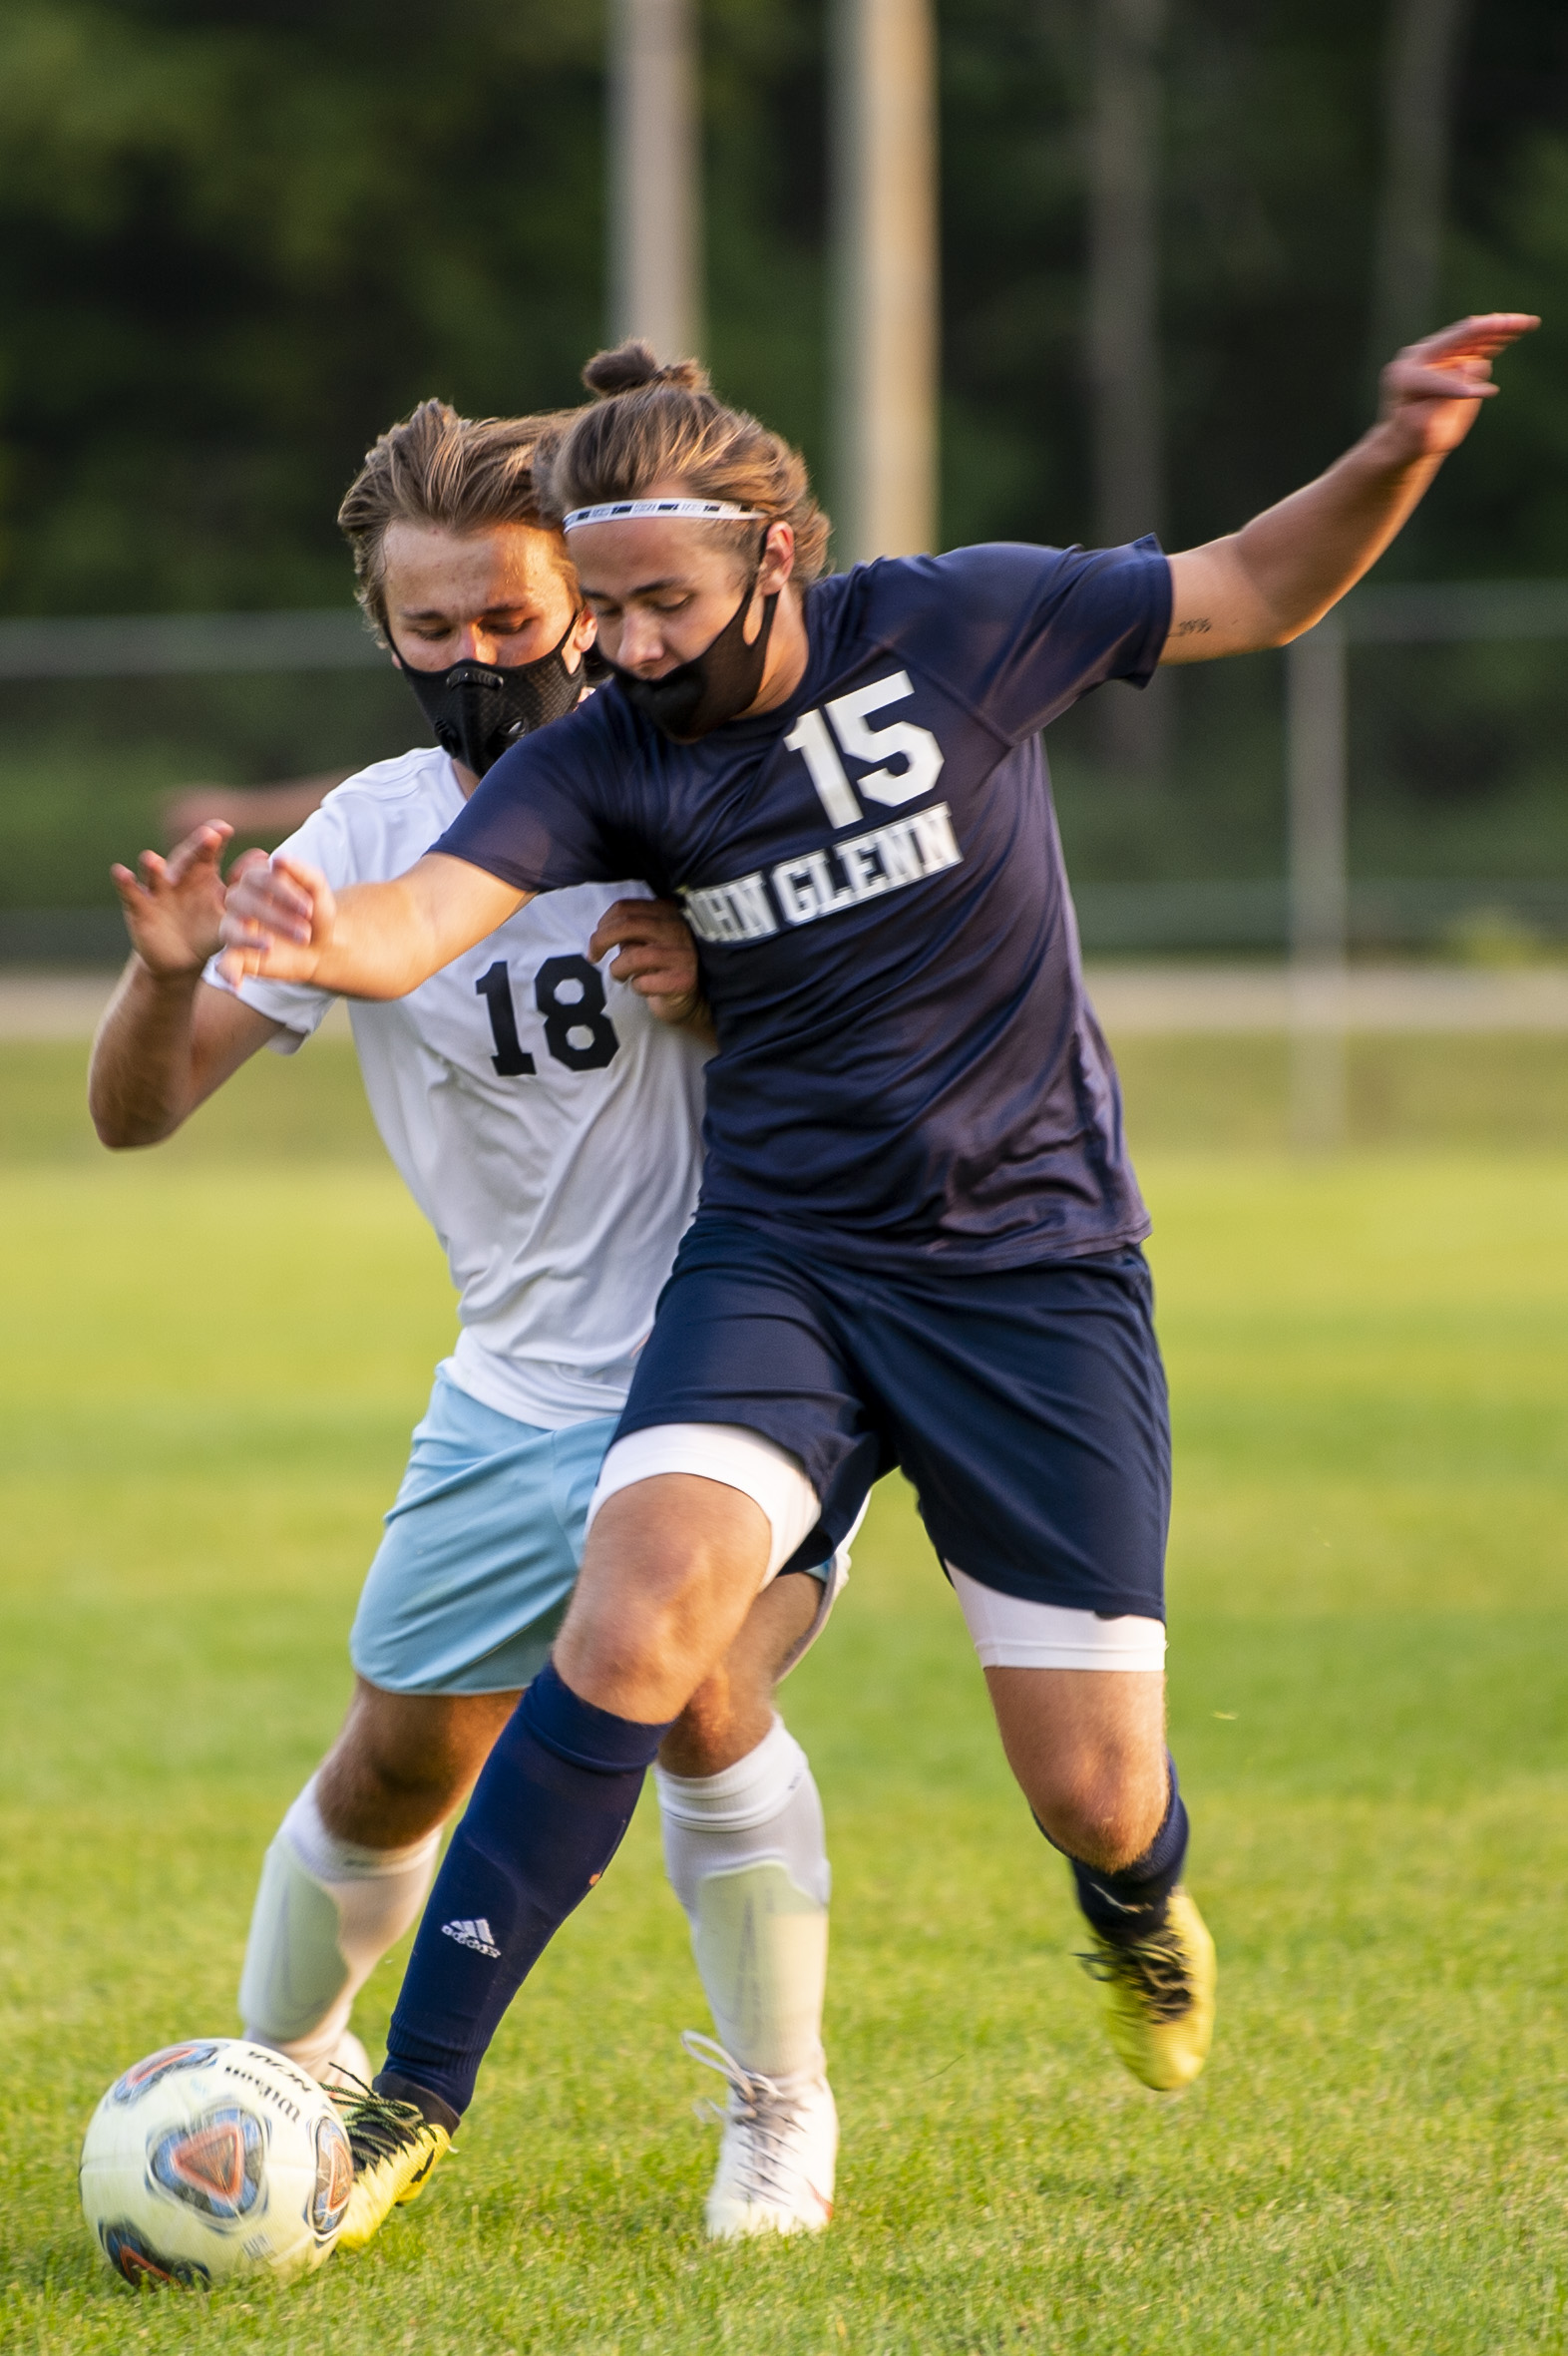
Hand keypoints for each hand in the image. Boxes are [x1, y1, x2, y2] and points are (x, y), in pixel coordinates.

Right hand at [109, 822, 235, 977]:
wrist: (183, 962)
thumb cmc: (210, 929)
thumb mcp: (230, 913)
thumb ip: (243, 889)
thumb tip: (263, 857)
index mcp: (203, 872)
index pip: (210, 851)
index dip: (215, 839)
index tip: (224, 829)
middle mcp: (179, 875)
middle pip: (187, 857)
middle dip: (196, 847)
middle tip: (208, 835)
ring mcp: (157, 890)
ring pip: (155, 873)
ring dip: (153, 866)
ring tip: (151, 859)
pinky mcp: (139, 907)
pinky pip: (131, 893)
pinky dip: (125, 882)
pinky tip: (120, 871)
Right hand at [217, 852, 337, 985]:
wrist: (323, 947)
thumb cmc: (317, 914)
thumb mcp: (318, 891)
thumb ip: (302, 872)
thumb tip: (278, 859)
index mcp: (256, 879)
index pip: (256, 876)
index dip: (281, 890)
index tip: (309, 908)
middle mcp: (240, 901)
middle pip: (242, 901)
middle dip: (275, 916)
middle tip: (305, 933)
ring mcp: (236, 928)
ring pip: (230, 930)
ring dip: (250, 940)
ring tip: (271, 947)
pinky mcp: (237, 955)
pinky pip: (224, 963)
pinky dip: (227, 973)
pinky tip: (235, 984)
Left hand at [588, 897, 706, 1027]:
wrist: (692, 998)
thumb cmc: (662, 966)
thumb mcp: (646, 941)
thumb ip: (629, 931)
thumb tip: (600, 935)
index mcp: (666, 912)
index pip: (626, 908)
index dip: (603, 923)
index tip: (595, 941)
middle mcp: (677, 928)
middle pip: (628, 924)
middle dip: (601, 940)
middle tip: (592, 956)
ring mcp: (683, 954)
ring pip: (633, 955)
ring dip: (618, 969)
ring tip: (621, 976)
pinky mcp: (683, 980)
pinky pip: (644, 982)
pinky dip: (636, 987)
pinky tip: (643, 987)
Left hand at [1375, 313, 1538, 464]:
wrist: (1408, 437)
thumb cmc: (1416, 439)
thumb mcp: (1427, 430)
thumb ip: (1447, 399)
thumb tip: (1475, 364)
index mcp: (1406, 377)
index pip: (1436, 377)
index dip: (1461, 385)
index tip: (1490, 394)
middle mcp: (1417, 357)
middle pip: (1456, 339)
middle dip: (1487, 331)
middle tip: (1513, 324)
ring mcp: (1433, 352)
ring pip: (1470, 335)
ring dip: (1499, 328)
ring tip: (1527, 323)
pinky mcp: (1449, 353)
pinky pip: (1476, 341)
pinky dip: (1497, 336)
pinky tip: (1518, 329)